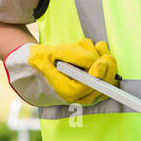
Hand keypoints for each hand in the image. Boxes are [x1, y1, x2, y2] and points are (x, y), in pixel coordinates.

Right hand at [5, 38, 119, 105]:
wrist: (33, 66)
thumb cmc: (41, 60)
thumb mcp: (52, 53)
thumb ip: (74, 56)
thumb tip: (94, 61)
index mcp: (69, 92)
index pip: (92, 86)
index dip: (100, 73)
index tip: (102, 60)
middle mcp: (80, 96)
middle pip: (105, 84)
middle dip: (105, 62)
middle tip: (99, 46)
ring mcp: (87, 91)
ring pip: (107, 77)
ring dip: (102, 57)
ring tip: (91, 45)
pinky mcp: (92, 85)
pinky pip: (106, 74)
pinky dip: (103, 60)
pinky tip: (95, 48)